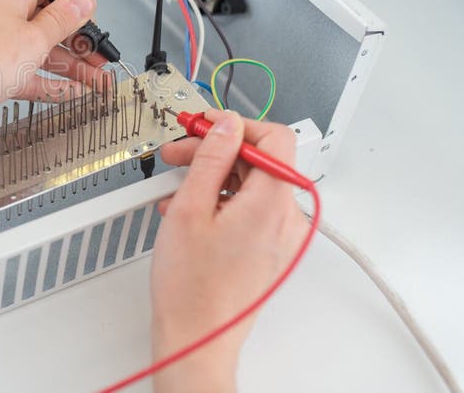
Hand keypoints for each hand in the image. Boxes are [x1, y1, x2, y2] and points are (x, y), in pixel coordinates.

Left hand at [0, 0, 112, 214]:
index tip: (95, 26)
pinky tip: (66, 92)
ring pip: (37, 49)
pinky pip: (22, 69)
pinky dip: (44, 79)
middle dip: (78, 44)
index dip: (77, 8)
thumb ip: (63, 20)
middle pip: (47, 22)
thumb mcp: (34, 40)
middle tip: (101, 61)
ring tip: (94, 82)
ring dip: (67, 66)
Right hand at [149, 110, 306, 392]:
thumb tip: (226, 125)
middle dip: (218, 151)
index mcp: (272, 203)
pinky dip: (221, 202)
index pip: (275, 138)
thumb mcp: (190, 207)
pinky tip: (189, 211)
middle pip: (261, 161)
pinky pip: (251, 210)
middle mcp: (287, 219)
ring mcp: (281, 237)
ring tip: (176, 188)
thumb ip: (211, 158)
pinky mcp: (270, 251)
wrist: (196, 339)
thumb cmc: (191, 287)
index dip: (238, 125)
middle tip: (180, 152)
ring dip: (215, 177)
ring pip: (252, 186)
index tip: (207, 125)